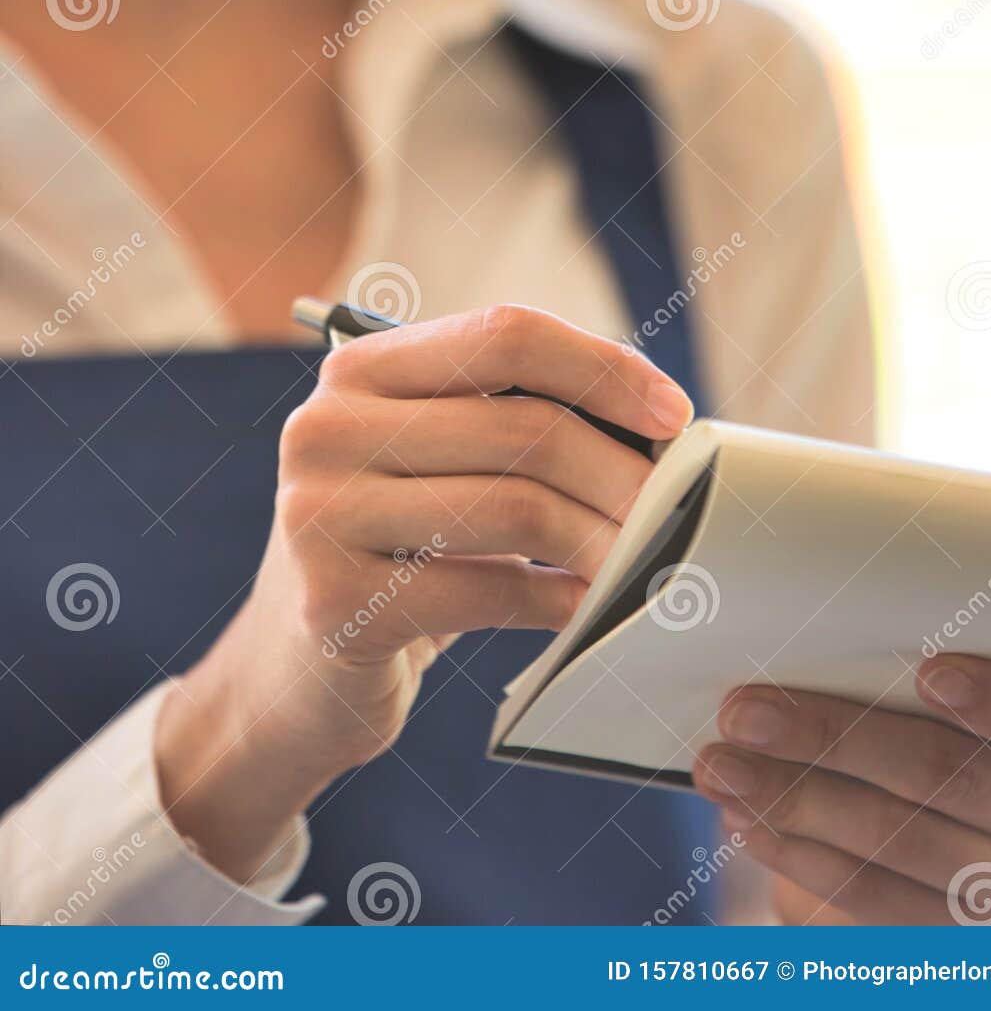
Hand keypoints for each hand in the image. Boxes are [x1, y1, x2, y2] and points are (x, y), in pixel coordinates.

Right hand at [156, 304, 691, 883]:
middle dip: (621, 470)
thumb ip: (513, 421)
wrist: (293, 674)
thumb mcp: (435, 463)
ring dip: (602, 538)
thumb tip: (655, 427)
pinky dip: (559, 599)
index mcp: (358, 371)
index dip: (602, 368)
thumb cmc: (398, 552)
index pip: (503, 335)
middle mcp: (325, 429)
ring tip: (643, 559)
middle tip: (678, 507)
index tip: (673, 414)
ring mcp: (319, 516)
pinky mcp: (335, 604)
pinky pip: (491, 588)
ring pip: (516, 506)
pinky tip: (586, 608)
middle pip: (521, 425)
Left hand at [693, 656, 990, 924]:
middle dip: (829, 740)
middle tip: (744, 711)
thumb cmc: (987, 736)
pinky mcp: (961, 934)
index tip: (931, 671)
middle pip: (940, 778)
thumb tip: (825, 617)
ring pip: (894, 842)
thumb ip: (945, 671)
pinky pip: (876, 901)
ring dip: (792, 802)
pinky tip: (749, 825)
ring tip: (722, 769)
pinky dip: (803, 860)